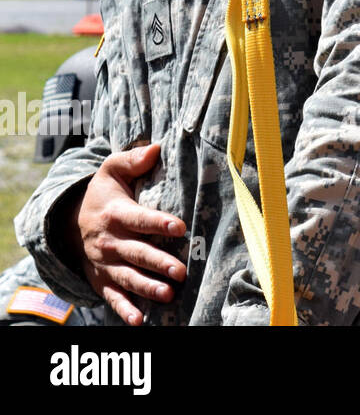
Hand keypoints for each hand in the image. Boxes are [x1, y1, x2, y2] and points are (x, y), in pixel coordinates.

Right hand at [67, 144, 186, 325]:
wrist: (71, 222)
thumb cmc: (103, 193)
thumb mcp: (112, 171)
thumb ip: (133, 160)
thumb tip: (156, 147)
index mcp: (116, 214)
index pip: (140, 218)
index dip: (159, 222)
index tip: (180, 226)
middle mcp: (110, 241)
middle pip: (137, 253)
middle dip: (159, 262)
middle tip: (181, 271)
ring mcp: (105, 263)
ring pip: (128, 277)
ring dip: (147, 287)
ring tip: (168, 295)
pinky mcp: (103, 279)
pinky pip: (113, 297)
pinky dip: (125, 309)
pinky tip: (140, 320)